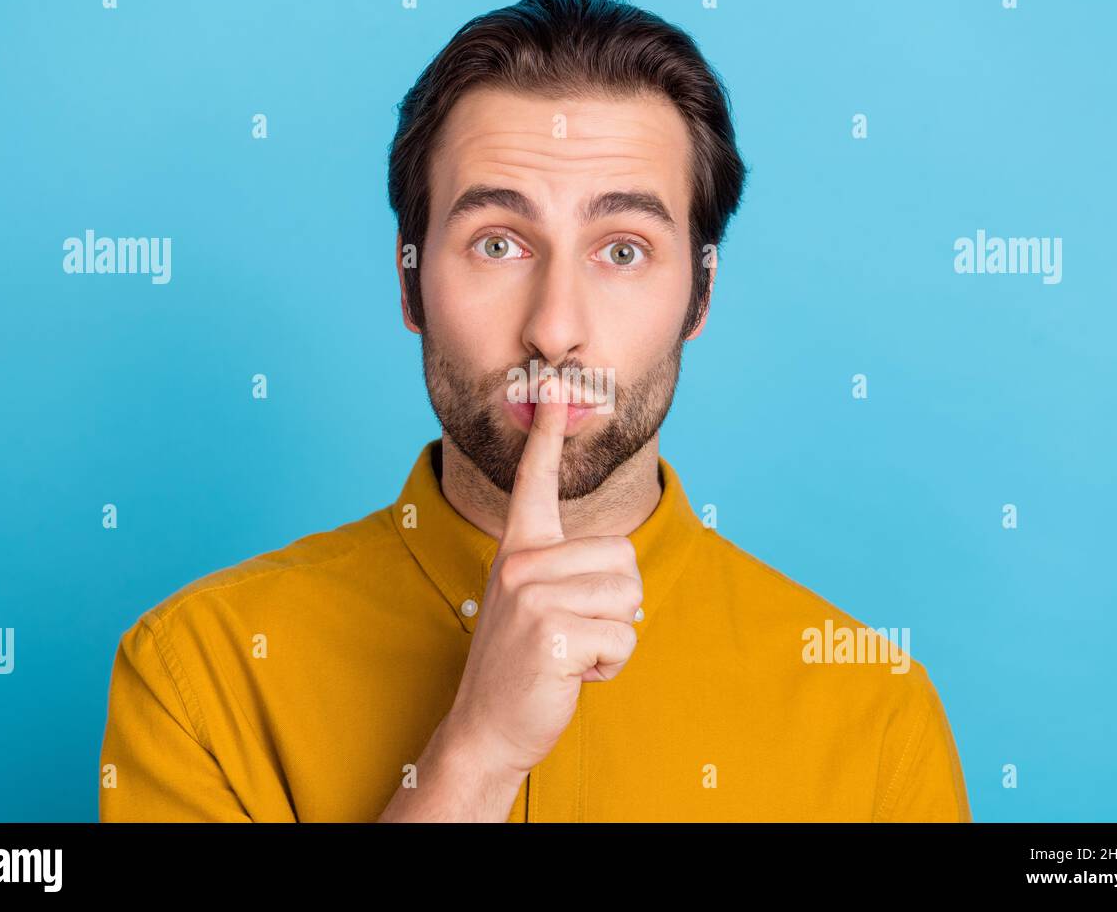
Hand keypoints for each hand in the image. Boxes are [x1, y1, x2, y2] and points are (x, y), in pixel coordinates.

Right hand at [446, 375, 643, 777]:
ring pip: (628, 597)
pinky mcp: (552, 632)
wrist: (487, 728)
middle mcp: (521, 564)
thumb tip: (624, 574)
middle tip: (574, 632)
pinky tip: (574, 674)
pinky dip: (611, 665)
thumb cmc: (524, 665)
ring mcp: (533, 596)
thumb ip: (567, 574)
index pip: (534, 483)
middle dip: (616, 604)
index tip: (555, 388)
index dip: (547, 435)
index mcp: (519, 551)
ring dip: (615, 636)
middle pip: (622, 558)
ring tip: (573, 651)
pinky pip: (624, 637)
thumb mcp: (535, 605)